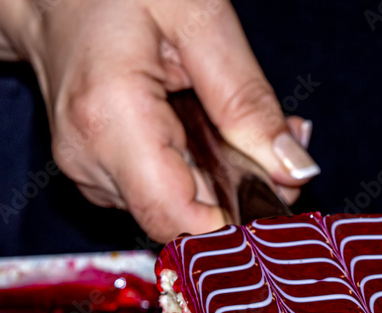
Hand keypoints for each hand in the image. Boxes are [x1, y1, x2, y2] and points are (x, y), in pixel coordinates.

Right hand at [16, 0, 319, 241]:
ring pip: (177, 209)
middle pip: (186, 219)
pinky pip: (160, 192)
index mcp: (112, 120)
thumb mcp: (199, 19)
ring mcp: (87, 173)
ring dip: (220, 177)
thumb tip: (294, 171)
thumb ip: (248, 100)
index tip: (281, 189)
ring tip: (230, 115)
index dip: (239, 222)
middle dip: (242, 190)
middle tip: (277, 135)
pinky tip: (199, 125)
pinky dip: (194, 169)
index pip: (182, 222)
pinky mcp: (96, 175)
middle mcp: (91, 160)